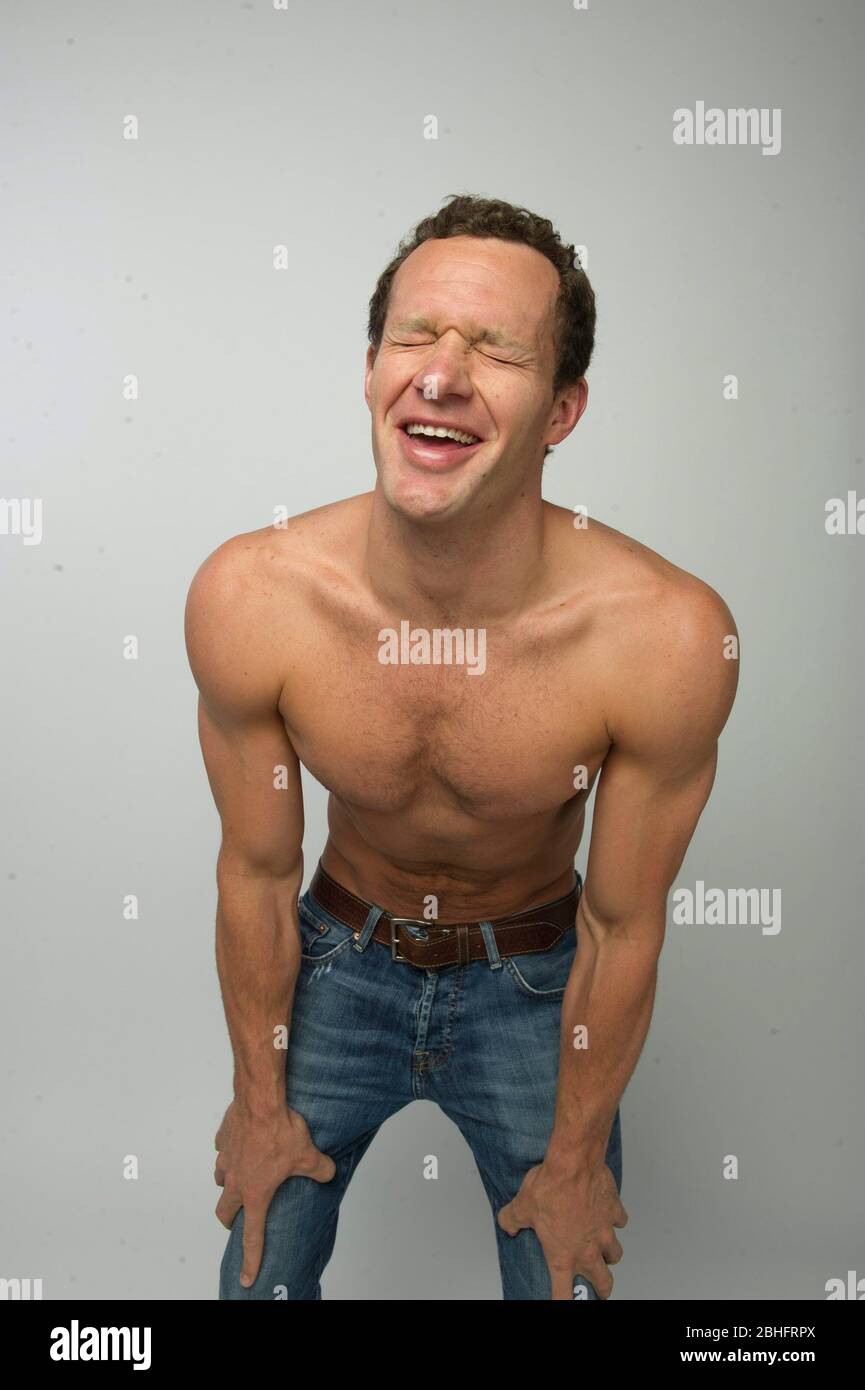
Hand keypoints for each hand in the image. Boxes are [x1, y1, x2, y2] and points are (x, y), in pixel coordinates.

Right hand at [214, 1098, 335, 1287]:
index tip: (247, 1276)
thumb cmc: (280, 1130)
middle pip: (224, 1211)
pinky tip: (243, 1145)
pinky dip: (230, 1153)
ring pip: (221, 1180)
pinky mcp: (223, 1138)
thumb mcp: (309, 1156)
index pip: (251, 1236)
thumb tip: (329, 1172)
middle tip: (240, 1220)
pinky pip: (222, 1151)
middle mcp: (235, 1180)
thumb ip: (320, 1170)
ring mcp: (226, 1159)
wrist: (260, 1099)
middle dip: (230, 1220)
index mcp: (255, 1193)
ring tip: (244, 1178)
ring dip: (229, 1184)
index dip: (251, 1259)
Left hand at [497, 1159, 627, 1299]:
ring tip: (604, 1249)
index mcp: (563, 1256)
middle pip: (603, 1283)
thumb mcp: (521, 1207)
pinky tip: (607, 1214)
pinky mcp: (615, 1212)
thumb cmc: (549, 1187)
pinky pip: (620, 1222)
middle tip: (599, 1286)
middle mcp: (588, 1250)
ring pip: (615, 1254)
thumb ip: (511, 1221)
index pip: (563, 1294)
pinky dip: (615, 1221)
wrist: (573, 1164)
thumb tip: (507, 1224)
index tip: (563, 1302)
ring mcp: (605, 1232)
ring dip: (610, 1254)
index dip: (562, 1302)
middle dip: (602, 1287)